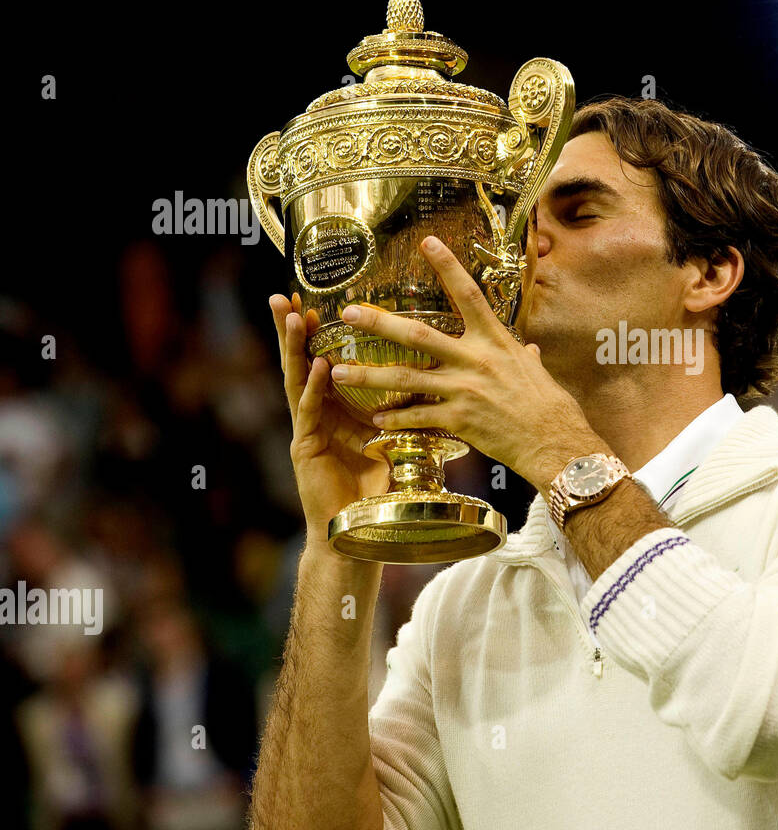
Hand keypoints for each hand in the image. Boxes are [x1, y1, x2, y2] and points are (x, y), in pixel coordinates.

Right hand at [270, 293, 389, 547]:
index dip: (318, 332)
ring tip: (294, 316)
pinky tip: (318, 365)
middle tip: (286, 296)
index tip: (318, 298)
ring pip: (297, 380)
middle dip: (292, 330)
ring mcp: (308, 430)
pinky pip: (310, 412)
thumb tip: (440, 388)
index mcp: (337, 410)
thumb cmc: (379, 491)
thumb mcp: (395, 441)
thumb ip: (405, 415)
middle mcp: (318, 415)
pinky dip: (314, 387)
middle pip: (302, 362)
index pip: (323, 361)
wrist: (360, 533)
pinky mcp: (307, 449)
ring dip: (295, 347)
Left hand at [326, 236, 605, 492]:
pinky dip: (395, 417)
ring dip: (369, 375)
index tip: (427, 242)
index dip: (447, 266)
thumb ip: (523, 357)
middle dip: (379, 323)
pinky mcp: (458, 419)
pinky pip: (418, 416)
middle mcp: (474, 359)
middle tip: (349, 313)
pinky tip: (375, 419)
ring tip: (340, 371)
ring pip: (406, 378)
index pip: (468, 294)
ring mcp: (463, 390)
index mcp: (494, 340)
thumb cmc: (550, 405)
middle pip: (418, 335)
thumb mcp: (535, 371)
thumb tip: (527, 350)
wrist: (554, 440)